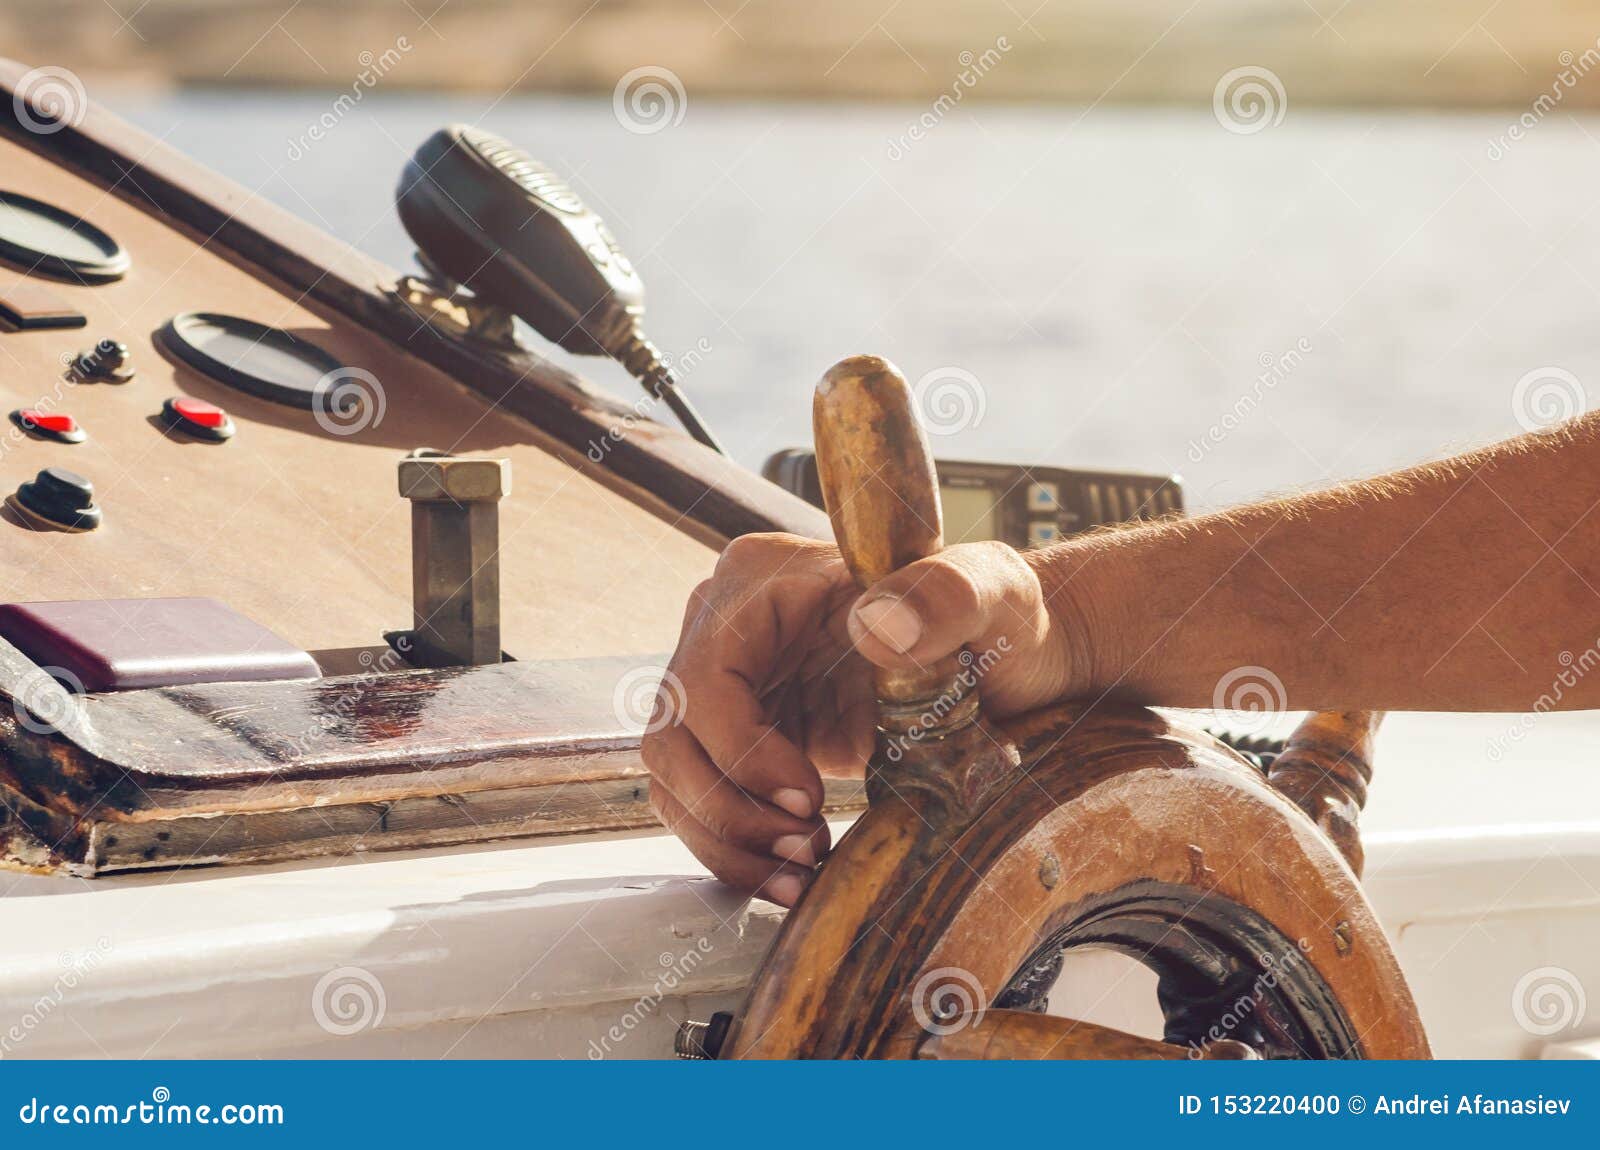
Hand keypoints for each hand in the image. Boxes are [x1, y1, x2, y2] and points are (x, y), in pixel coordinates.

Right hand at [642, 532, 1076, 906]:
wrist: (1011, 658)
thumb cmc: (997, 614)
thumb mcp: (992, 591)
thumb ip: (945, 593)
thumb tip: (879, 626)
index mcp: (763, 579)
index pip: (704, 677)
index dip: (741, 750)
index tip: (809, 796)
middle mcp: (727, 629)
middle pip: (673, 735)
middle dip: (729, 807)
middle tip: (804, 845)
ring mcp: (733, 687)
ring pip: (675, 777)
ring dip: (726, 839)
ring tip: (799, 869)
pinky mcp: (749, 738)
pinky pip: (705, 801)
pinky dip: (738, 848)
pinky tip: (790, 873)